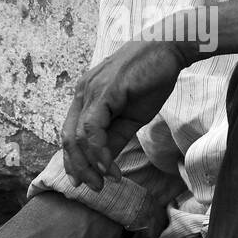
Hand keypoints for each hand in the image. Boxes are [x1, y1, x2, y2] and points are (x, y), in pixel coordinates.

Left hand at [62, 35, 192, 189]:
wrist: (169, 50)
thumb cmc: (152, 79)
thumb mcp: (131, 116)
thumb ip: (115, 137)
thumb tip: (104, 163)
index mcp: (86, 97)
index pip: (71, 134)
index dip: (74, 161)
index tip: (85, 182)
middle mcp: (82, 92)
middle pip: (68, 138)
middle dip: (78, 168)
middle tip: (94, 187)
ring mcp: (91, 91)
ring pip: (78, 136)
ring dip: (90, 164)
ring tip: (106, 180)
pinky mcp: (104, 91)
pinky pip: (93, 128)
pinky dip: (98, 151)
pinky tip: (109, 166)